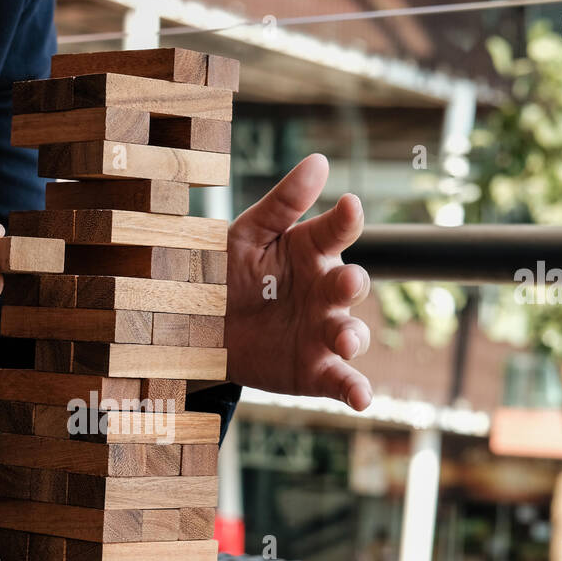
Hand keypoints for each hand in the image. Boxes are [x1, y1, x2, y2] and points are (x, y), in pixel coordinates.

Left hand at [225, 153, 372, 410]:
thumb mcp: (247, 236)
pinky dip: (355, 389)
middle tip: (347, 282)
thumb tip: (320, 161)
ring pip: (352, 333)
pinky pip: (341, 380)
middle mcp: (324, 292)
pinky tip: (362, 399)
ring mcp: (323, 332)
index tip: (349, 205)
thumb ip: (283, 203)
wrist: (198, 330)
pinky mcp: (315, 370)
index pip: (336, 231)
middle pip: (351, 284)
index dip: (345, 219)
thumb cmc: (227, 273)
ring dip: (354, 337)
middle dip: (353, 284)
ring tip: (345, 341)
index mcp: (311, 252)